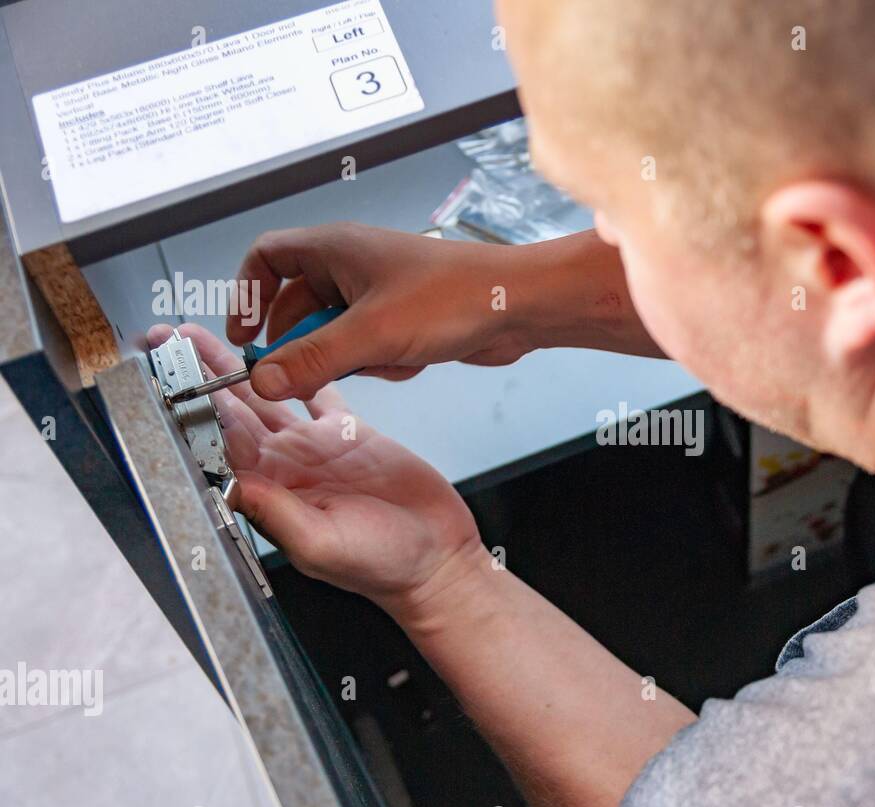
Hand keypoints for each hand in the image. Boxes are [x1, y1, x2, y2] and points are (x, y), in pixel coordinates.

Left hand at [148, 323, 481, 623]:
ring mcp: (316, 448)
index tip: (165, 375)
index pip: (219, 442)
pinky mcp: (351, 435)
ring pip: (268, 395)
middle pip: (232, 411)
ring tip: (205, 334)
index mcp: (271, 491)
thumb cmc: (382, 566)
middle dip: (199, 375)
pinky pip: (321, 394)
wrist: (435, 559)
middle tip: (166, 338)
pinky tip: (288, 343)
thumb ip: (278, 514)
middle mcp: (286, 465)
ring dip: (237, 366)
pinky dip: (307, 368)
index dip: (190, 408)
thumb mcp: (324, 545)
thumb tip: (235, 483)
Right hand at [226, 222, 536, 400]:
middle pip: (297, 307)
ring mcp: (377, 295)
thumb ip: (313, 358)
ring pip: (334, 336)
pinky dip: (382, 363)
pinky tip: (411, 362)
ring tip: (382, 358)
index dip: (247, 294)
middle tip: (306, 374)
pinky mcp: (401, 321)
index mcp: (334, 249)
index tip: (244, 336)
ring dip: (351, 359)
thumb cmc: (455, 297)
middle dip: (305, 345)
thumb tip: (263, 378)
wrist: (518, 307)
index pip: (266, 258)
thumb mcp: (372, 333)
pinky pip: (368, 350)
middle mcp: (352, 267)